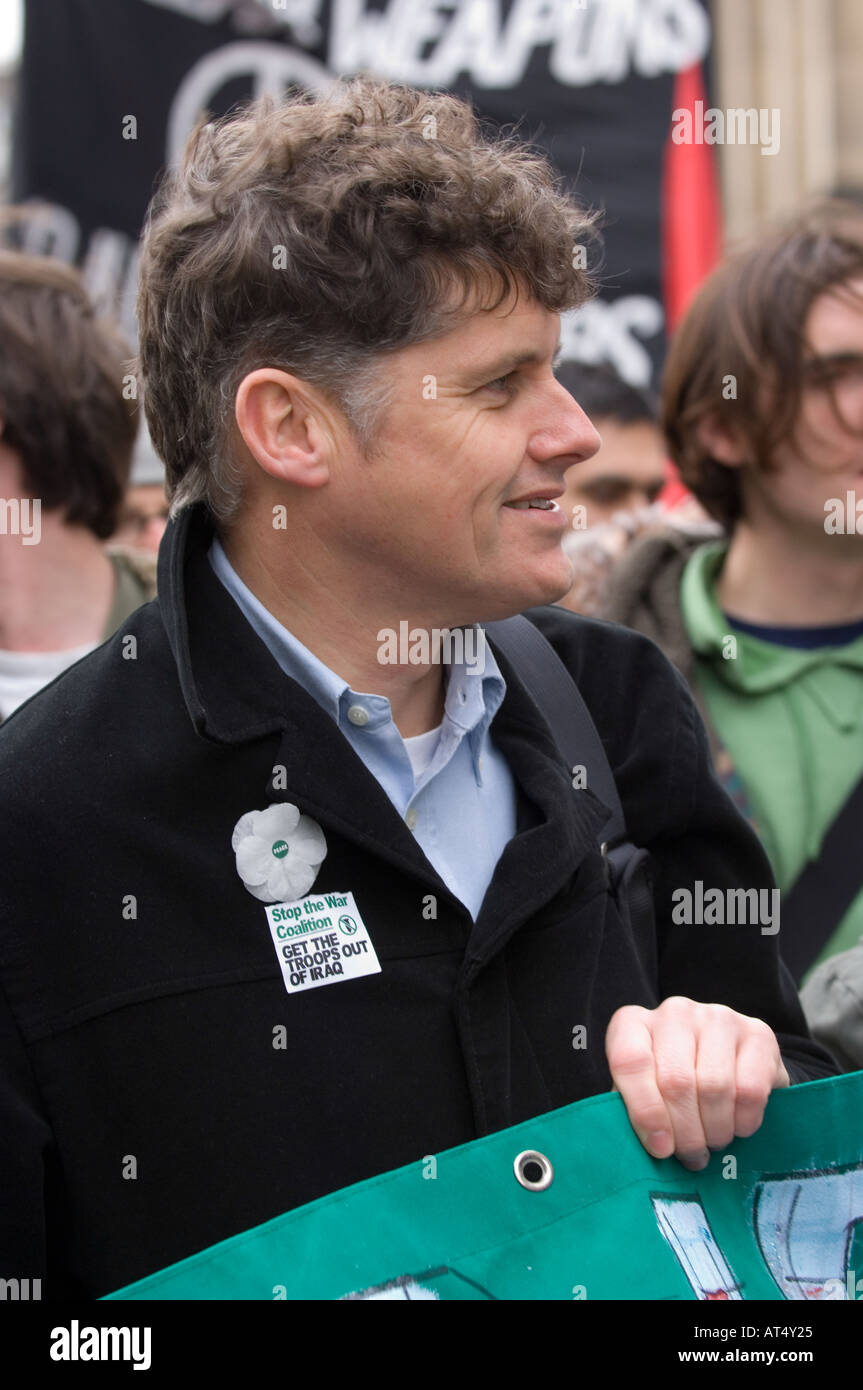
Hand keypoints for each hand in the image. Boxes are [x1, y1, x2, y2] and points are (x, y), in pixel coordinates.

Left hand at [605, 996, 789, 1169]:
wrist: (728, 1067)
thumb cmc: (671, 1089)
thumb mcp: (644, 1096)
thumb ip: (633, 1116)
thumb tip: (644, 1150)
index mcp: (633, 1024)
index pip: (630, 1061)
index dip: (645, 1111)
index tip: (660, 1149)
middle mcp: (674, 1012)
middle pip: (676, 1081)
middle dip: (685, 1133)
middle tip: (691, 1157)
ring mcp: (717, 1017)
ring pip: (714, 1087)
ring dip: (715, 1130)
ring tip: (712, 1144)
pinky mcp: (758, 1033)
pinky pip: (751, 1090)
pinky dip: (743, 1121)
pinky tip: (737, 1128)